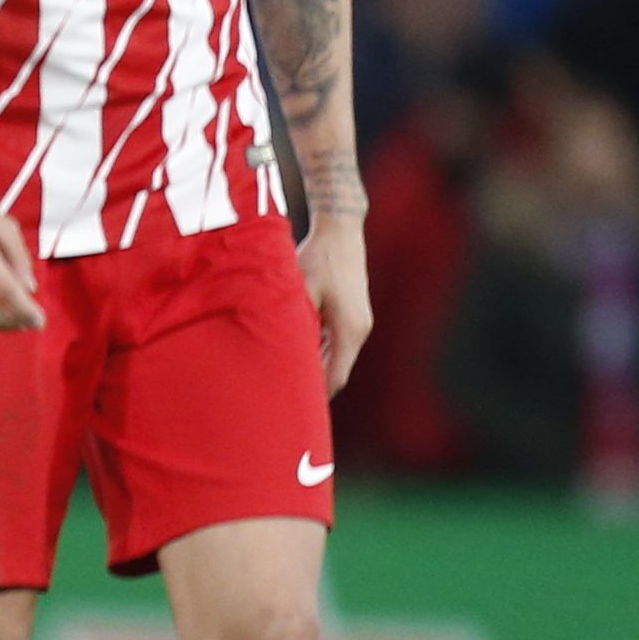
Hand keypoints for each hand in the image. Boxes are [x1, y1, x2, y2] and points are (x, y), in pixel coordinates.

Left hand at [297, 214, 371, 393]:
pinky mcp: (352, 313)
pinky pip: (336, 342)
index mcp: (349, 330)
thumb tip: (279, 350)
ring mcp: (358, 322)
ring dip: (316, 368)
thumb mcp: (301, 290)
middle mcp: (359, 329)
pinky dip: (320, 352)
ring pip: (337, 357)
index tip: (296, 409)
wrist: (341, 230)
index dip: (317, 396)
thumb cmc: (319, 257)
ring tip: (288, 382)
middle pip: (337, 370)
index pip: (336, 376)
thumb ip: (295, 322)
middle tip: (285, 399)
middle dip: (314, 385)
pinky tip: (297, 356)